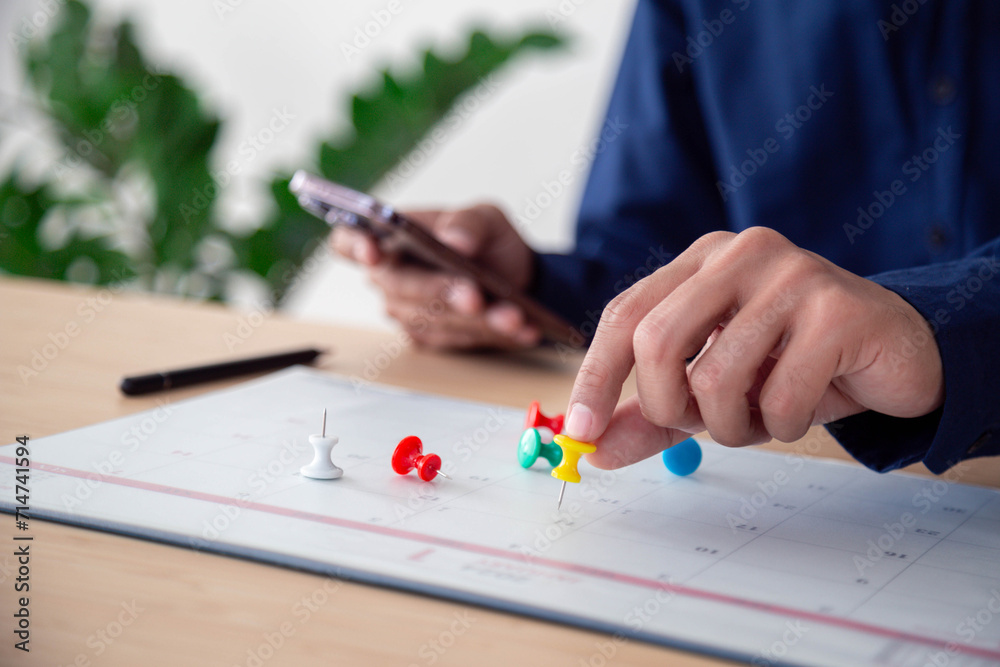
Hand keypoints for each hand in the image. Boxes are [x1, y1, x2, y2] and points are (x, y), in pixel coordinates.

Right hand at [331, 204, 540, 348]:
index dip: (354, 246)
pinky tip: (522, 330)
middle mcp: (392, 276)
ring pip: (434, 319)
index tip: (373, 252)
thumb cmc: (487, 241)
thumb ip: (469, 221)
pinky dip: (494, 334)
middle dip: (440, 291)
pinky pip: (458, 339)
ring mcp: (409, 312)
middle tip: (474, 295)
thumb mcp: (487, 217)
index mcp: (392, 237)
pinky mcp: (432, 338)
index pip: (348, 242)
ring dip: (477, 319)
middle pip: (400, 287)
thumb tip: (454, 239)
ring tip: (514, 315)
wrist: (516, 277)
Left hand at [563, 227, 943, 468]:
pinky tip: (801, 410)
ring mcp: (792, 275)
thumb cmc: (795, 364)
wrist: (897, 353)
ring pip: (715, 379)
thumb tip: (590, 447)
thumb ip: (651, 414)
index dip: (596, 376)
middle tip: (695, 424)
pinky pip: (778, 399)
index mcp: (700, 261)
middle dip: (666, 407)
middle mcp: (740, 253)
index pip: (624, 314)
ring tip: (759, 416)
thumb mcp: (712, 388)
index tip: (580, 432)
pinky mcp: (837, 311)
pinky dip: (780, 427)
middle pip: (656, 341)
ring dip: (729, 426)